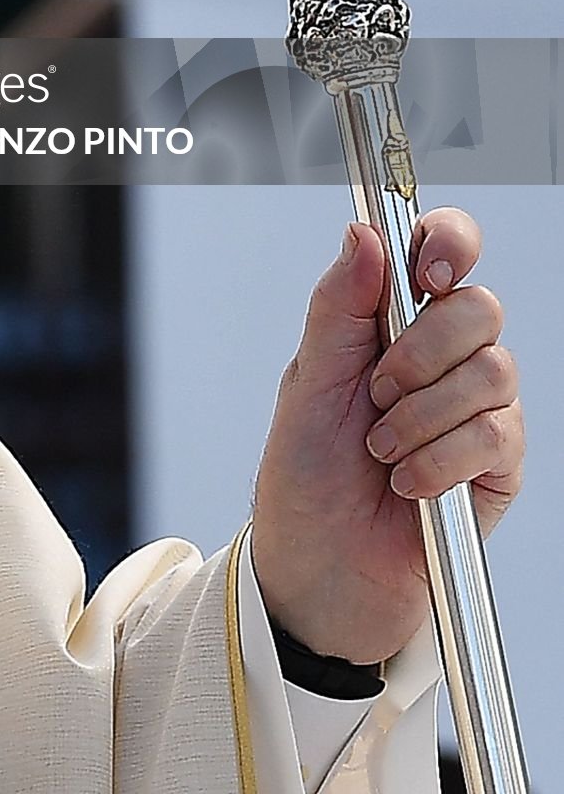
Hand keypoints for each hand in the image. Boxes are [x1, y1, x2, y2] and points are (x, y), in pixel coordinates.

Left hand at [250, 209, 522, 664]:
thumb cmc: (306, 476)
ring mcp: (476, 409)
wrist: (319, 571)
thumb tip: (364, 234)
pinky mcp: (497, 465)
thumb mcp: (309, 382)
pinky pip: (496, 434)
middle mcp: (443, 357)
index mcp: (394, 321)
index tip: (424, 272)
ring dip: (423, 414)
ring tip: (381, 449)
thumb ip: (338, 306)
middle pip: (479, 308)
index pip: (444, 251)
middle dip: (422, 350)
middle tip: (377, 390)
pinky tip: (407, 482)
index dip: (448, 244)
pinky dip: (441, 458)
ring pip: (492, 371)